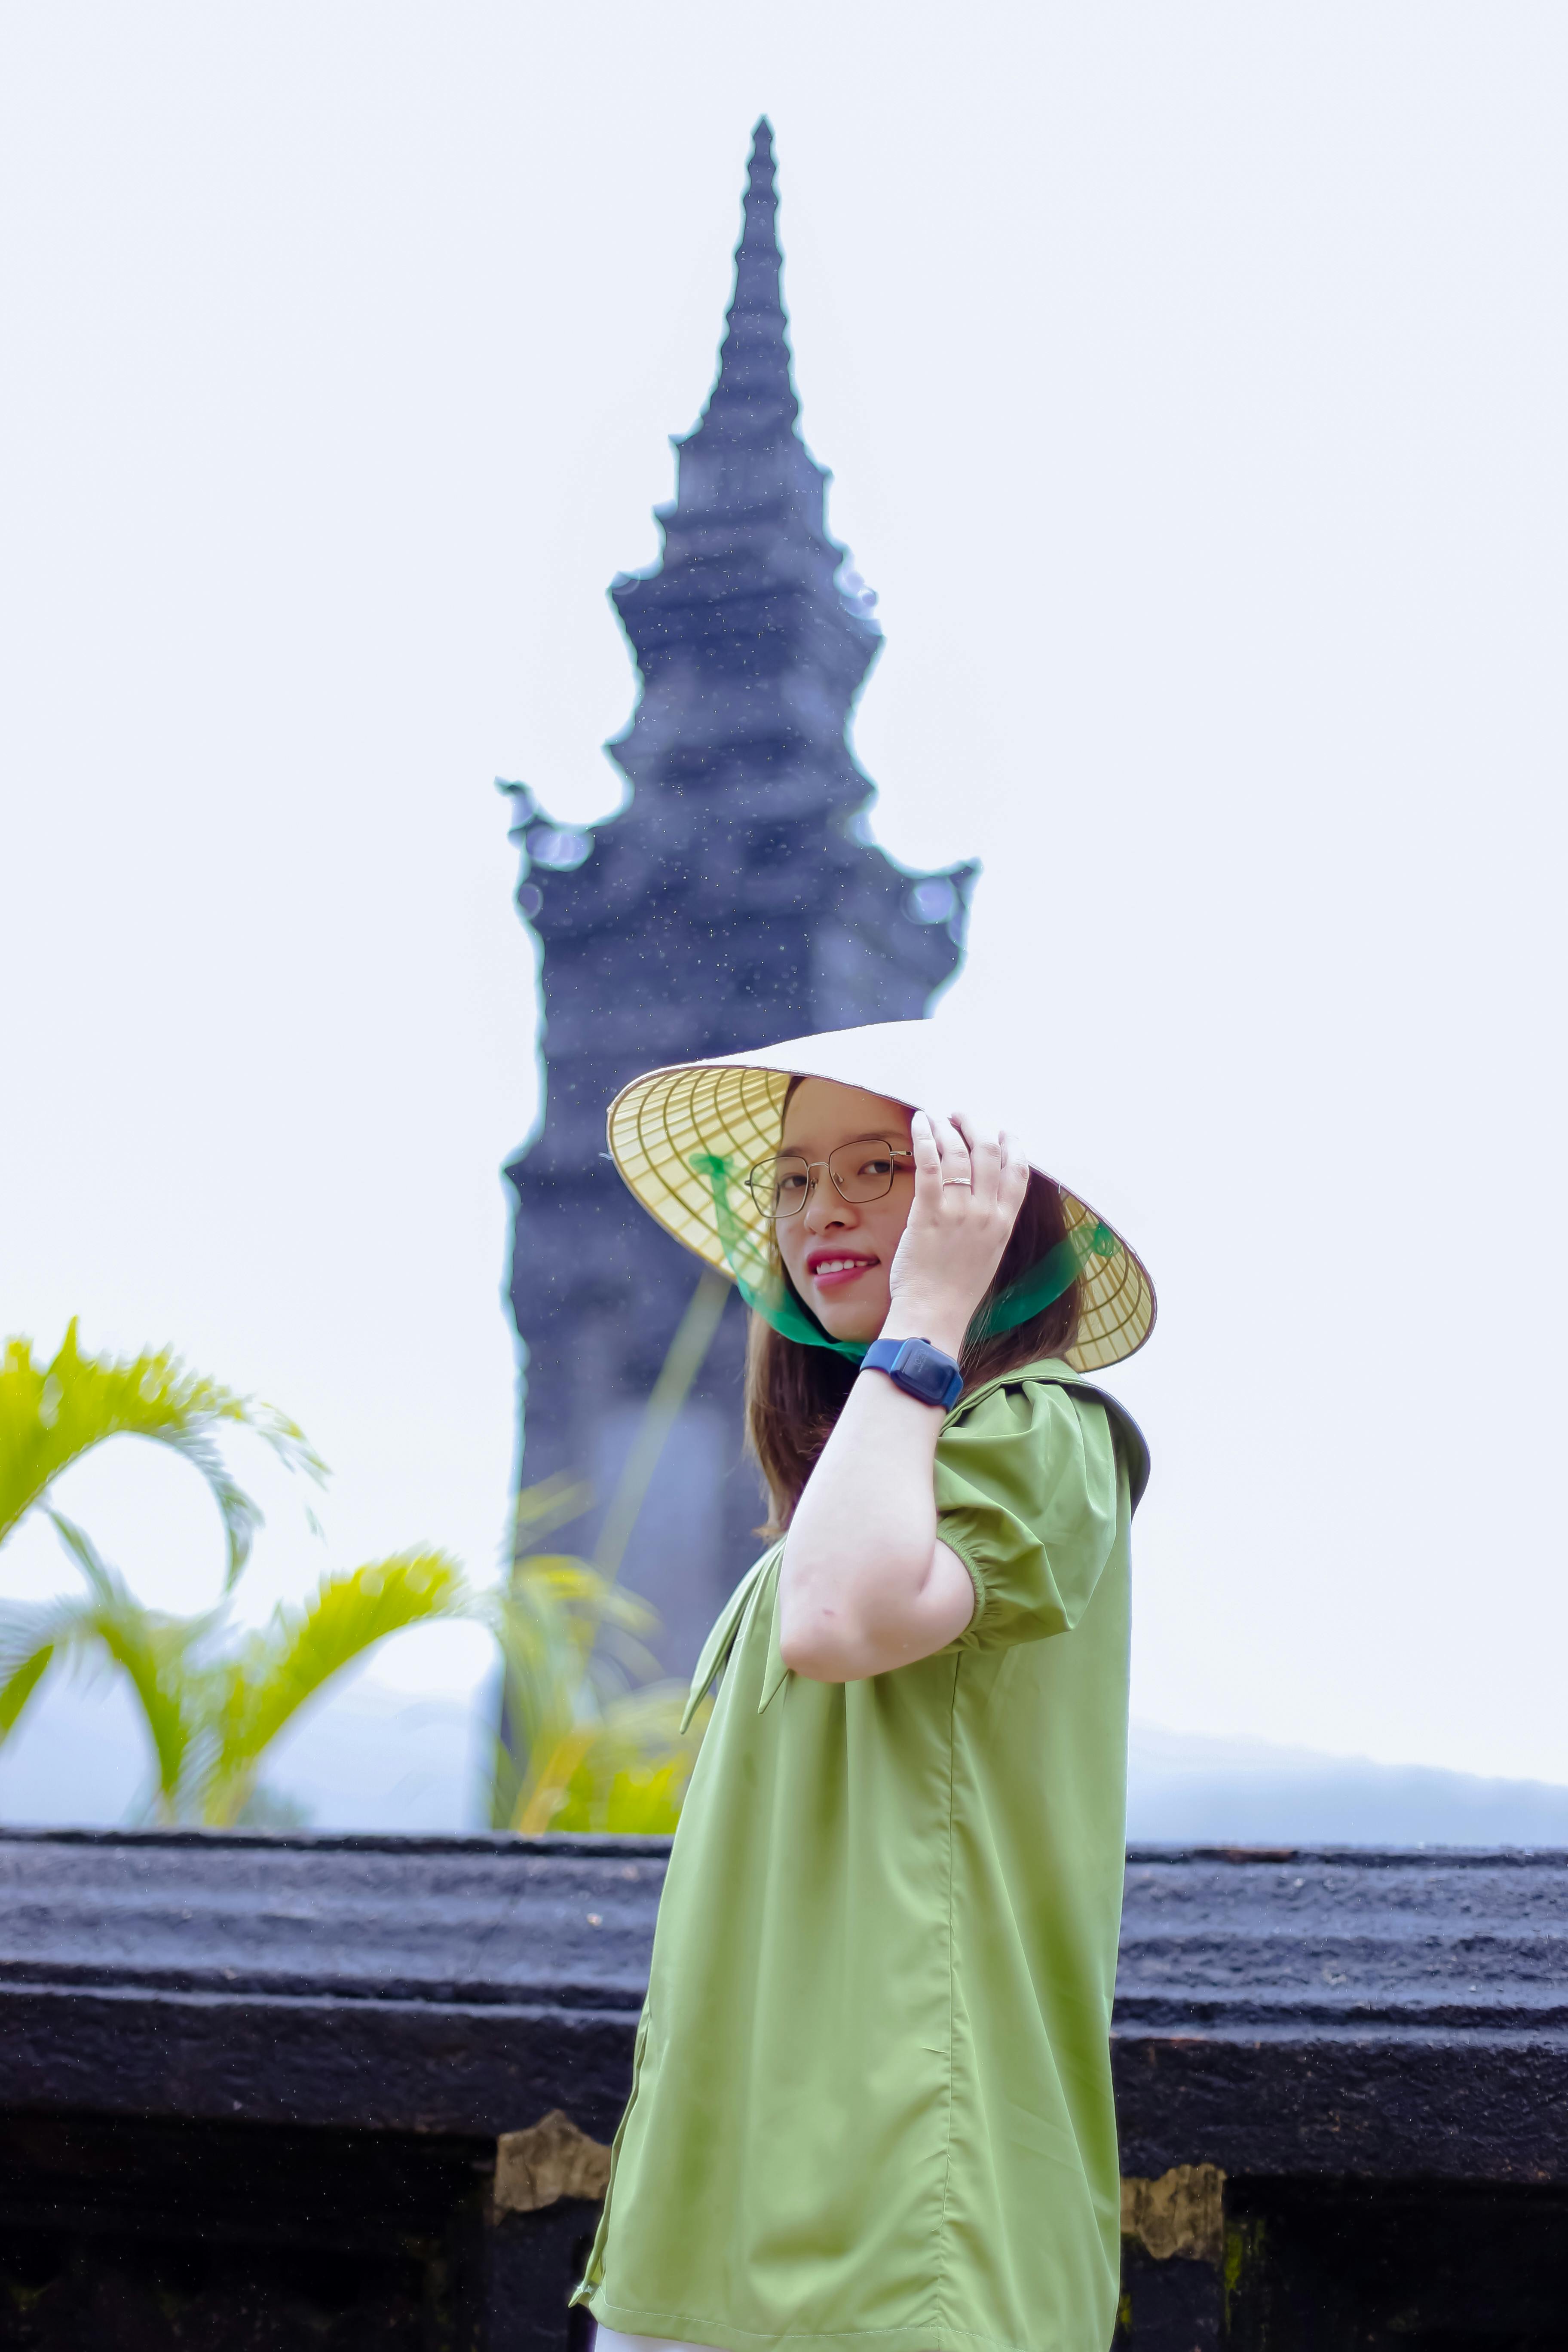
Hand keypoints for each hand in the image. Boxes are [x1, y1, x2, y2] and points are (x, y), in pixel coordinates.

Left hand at [882, 1110, 1029, 1355]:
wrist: (934, 1315)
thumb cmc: (957, 1291)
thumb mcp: (988, 1255)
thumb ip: (991, 1224)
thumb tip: (984, 1199)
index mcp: (1004, 1223)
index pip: (1018, 1172)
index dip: (1012, 1144)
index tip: (1002, 1130)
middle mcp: (986, 1212)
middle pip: (989, 1153)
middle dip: (977, 1126)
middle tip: (962, 1115)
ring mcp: (958, 1211)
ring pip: (958, 1153)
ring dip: (947, 1128)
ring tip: (937, 1116)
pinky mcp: (928, 1213)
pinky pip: (929, 1165)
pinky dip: (924, 1138)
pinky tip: (920, 1122)